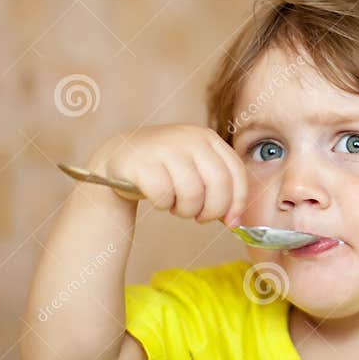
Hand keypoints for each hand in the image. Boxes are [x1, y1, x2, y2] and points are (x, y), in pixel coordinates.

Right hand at [88, 124, 247, 225]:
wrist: (121, 156)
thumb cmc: (166, 169)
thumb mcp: (196, 169)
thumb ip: (219, 189)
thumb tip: (235, 221)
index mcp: (209, 138)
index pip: (236, 172)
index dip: (237, 202)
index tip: (230, 222)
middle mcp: (190, 138)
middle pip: (219, 183)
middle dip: (212, 210)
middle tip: (199, 217)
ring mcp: (165, 147)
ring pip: (192, 193)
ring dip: (186, 210)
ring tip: (176, 206)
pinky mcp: (141, 162)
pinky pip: (164, 196)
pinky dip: (163, 205)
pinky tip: (159, 199)